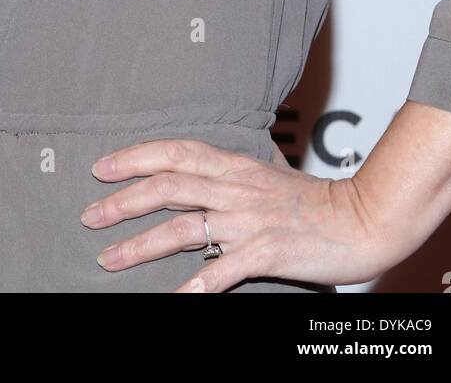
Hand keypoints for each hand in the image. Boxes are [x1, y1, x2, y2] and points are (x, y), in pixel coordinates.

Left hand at [79, 137, 398, 291]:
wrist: (361, 218)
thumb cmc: (313, 201)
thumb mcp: (264, 176)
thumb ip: (228, 178)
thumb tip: (192, 180)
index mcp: (234, 165)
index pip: (174, 152)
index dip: (134, 157)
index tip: (100, 167)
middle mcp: (236, 188)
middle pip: (167, 187)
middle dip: (122, 202)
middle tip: (89, 215)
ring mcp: (249, 221)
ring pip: (182, 228)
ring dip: (140, 245)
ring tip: (108, 259)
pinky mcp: (266, 252)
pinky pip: (221, 271)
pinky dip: (194, 286)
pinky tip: (171, 299)